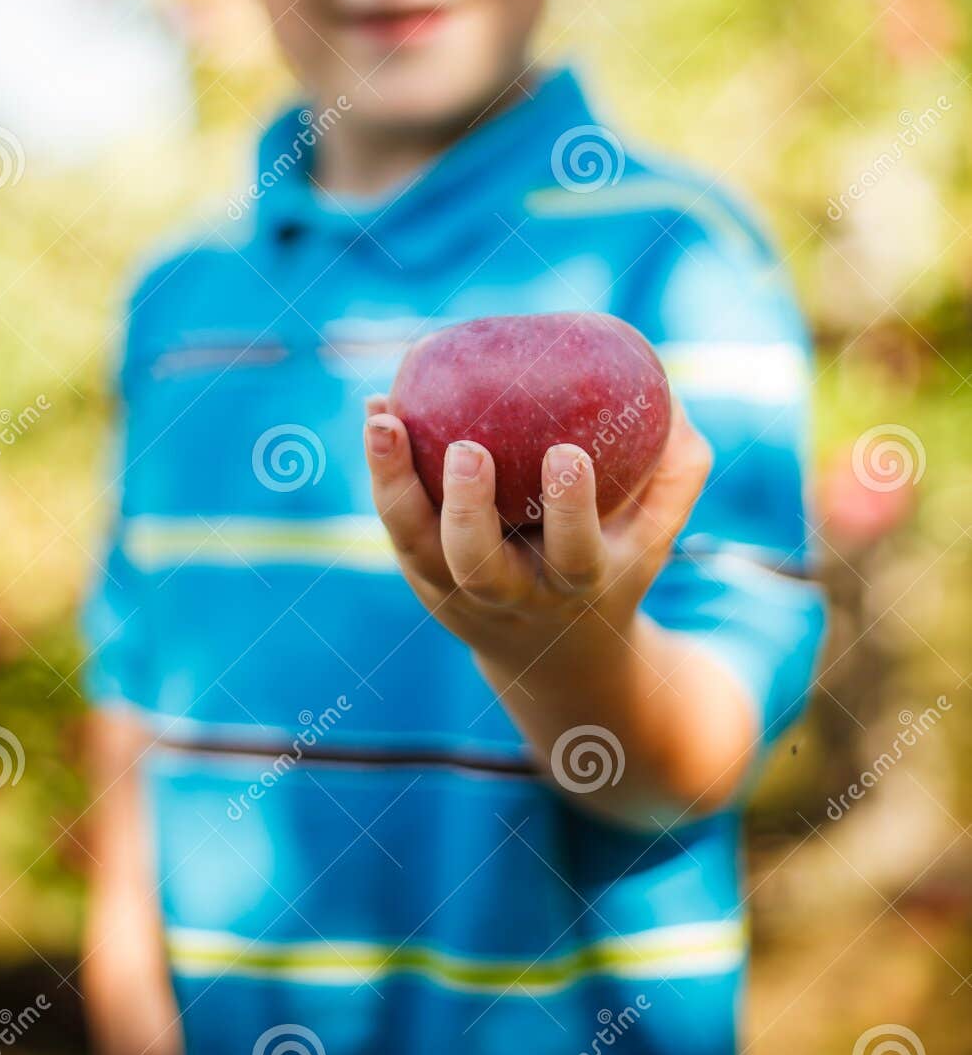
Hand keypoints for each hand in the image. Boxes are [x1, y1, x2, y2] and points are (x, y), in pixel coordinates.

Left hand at [363, 394, 712, 665]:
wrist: (553, 655)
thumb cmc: (610, 564)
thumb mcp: (653, 535)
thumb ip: (676, 472)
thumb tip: (671, 399)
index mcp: (575, 583)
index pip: (574, 552)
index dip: (569, 509)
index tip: (566, 454)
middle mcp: (510, 592)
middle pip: (478, 564)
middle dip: (468, 509)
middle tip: (467, 450)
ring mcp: (454, 586)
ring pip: (416, 542)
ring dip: (395, 483)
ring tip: (384, 421)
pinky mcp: (420, 571)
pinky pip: (394, 517)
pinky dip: (384, 467)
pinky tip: (377, 410)